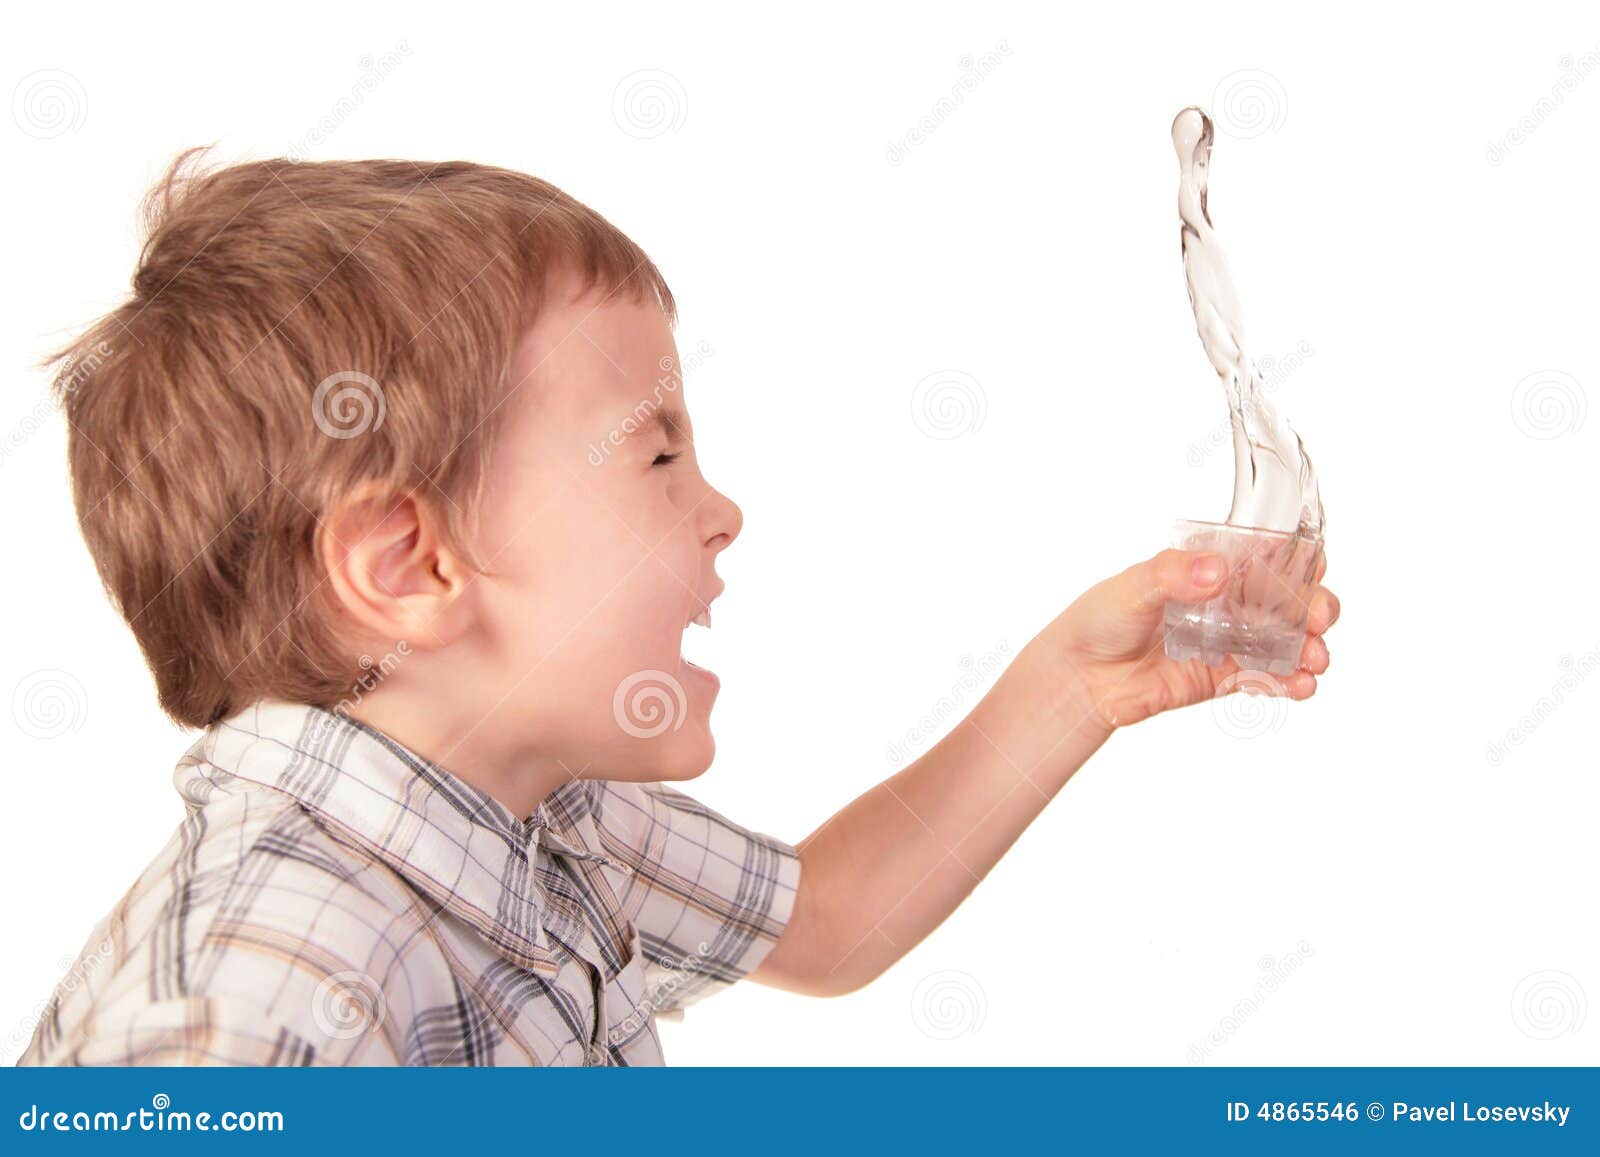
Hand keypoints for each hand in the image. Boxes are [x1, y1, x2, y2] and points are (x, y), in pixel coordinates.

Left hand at [1036, 547, 1339, 731]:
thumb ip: (1173, 576)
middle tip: (1320, 619)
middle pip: (1286, 599)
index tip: (1314, 565)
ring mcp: (1228, 640)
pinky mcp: (1222, 677)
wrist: (1080, 676)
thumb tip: (1216, 570)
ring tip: (1315, 660)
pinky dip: (1288, 682)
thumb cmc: (1100, 619)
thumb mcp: (1132, 587)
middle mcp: (1226, 602)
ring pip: (1284, 640)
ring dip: (1308, 648)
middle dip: (1313, 607)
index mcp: (1209, 568)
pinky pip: (1265, 678)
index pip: (1264, 556)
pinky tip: (1300, 686)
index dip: (1297, 559)